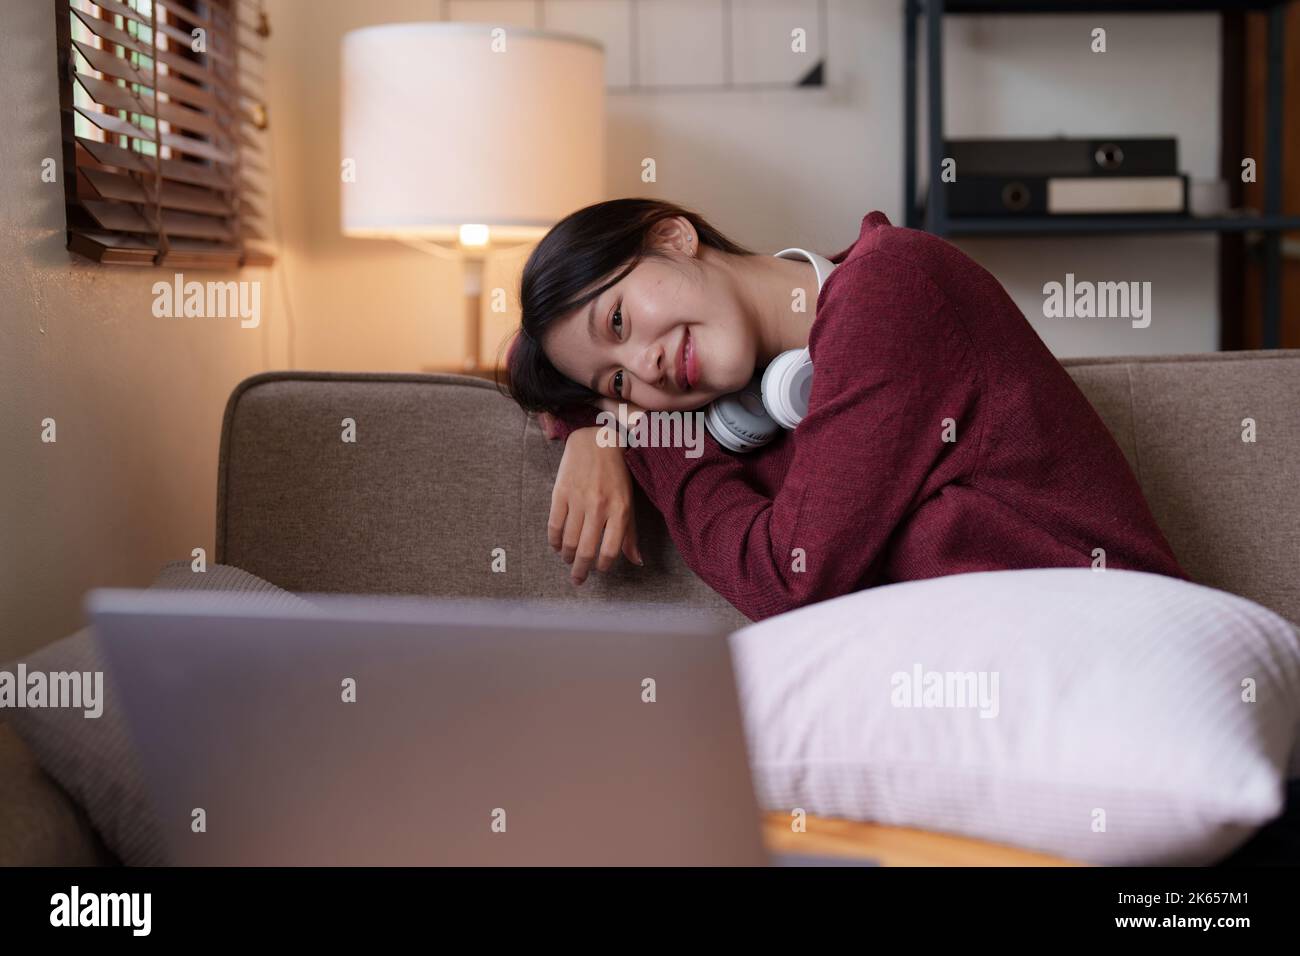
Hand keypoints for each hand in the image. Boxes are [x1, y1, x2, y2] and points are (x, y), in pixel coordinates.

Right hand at [548, 421, 643, 584]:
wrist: (596, 440)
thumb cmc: (617, 473)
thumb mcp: (629, 502)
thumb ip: (630, 533)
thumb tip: (637, 561)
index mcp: (620, 510)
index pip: (610, 550)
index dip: (603, 565)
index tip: (599, 570)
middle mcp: (599, 507)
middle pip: (586, 550)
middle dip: (581, 570)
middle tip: (577, 579)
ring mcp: (578, 500)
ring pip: (569, 541)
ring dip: (567, 557)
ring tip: (568, 560)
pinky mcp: (560, 493)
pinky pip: (554, 525)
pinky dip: (554, 541)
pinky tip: (557, 546)